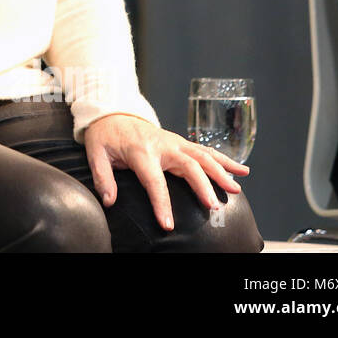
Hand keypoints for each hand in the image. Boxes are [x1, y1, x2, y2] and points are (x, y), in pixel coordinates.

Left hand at [83, 113, 249, 230]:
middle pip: (188, 166)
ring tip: (235, 189)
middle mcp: (162, 145)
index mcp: (141, 151)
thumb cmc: (105, 136)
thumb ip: (103, 177)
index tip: (167, 224)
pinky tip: (242, 171)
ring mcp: (175, 142)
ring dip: (221, 172)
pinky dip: (225, 160)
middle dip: (202, 186)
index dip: (161, 203)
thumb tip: (109, 201)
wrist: (112, 113)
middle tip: (213, 206)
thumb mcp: (95, 153)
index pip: (153, 180)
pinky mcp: (181, 142)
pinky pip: (206, 151)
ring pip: (203, 156)